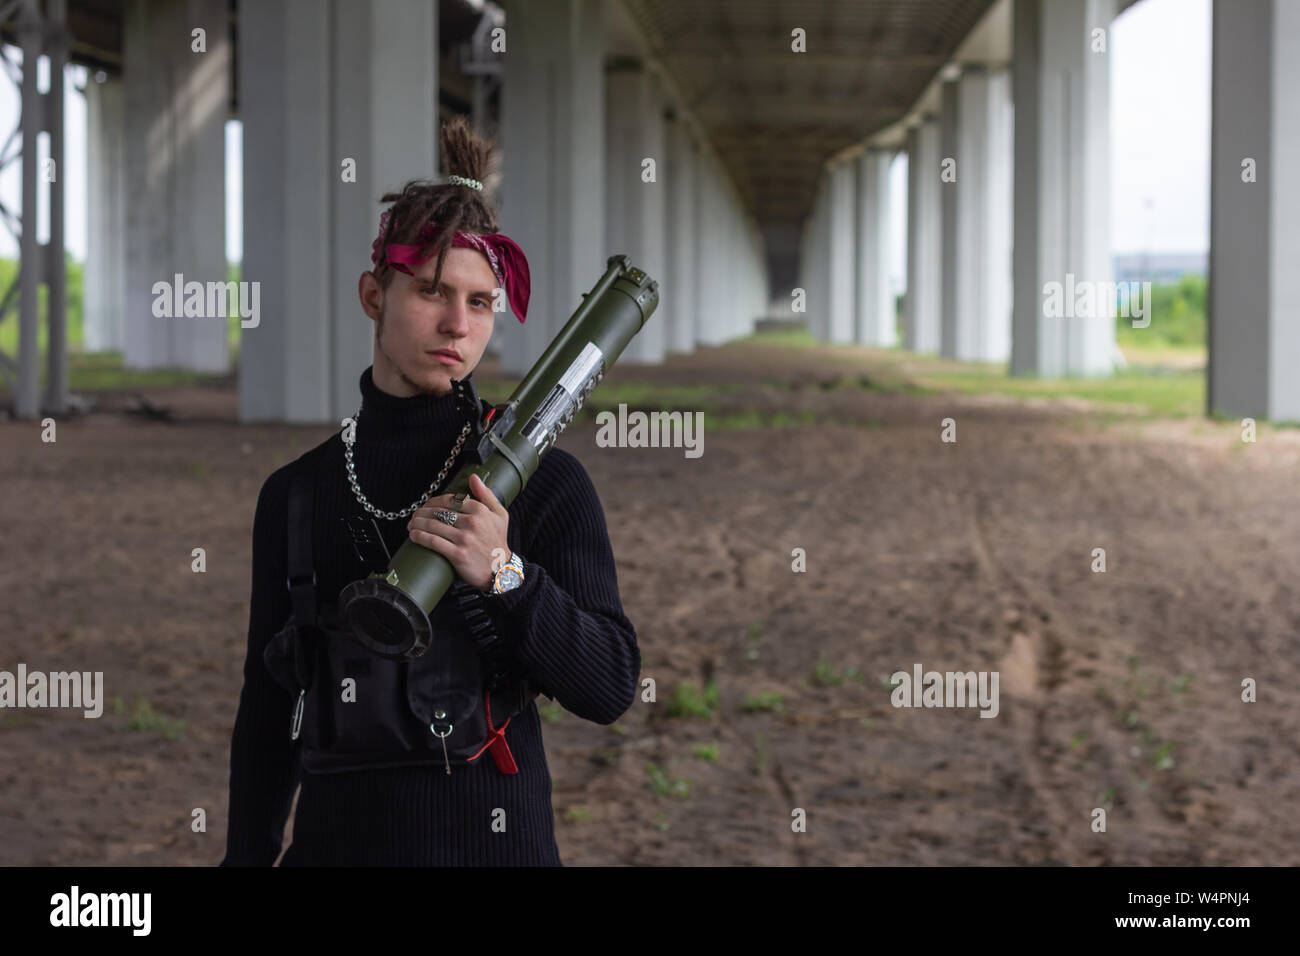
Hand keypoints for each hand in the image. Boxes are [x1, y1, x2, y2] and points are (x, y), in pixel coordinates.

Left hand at [407, 473, 510, 592]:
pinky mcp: (457, 554)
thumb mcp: (500, 515)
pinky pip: (434, 542)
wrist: (500, 569)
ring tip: (411, 525)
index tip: (427, 505)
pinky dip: (420, 537)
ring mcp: (464, 539)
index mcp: (481, 511)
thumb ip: (487, 495)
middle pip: (439, 512)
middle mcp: (472, 523)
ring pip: (433, 525)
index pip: (451, 499)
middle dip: (422, 512)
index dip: (434, 501)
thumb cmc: (498, 541)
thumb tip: (473, 477)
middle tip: (415, 515)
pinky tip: (413, 535)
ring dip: (417, 523)